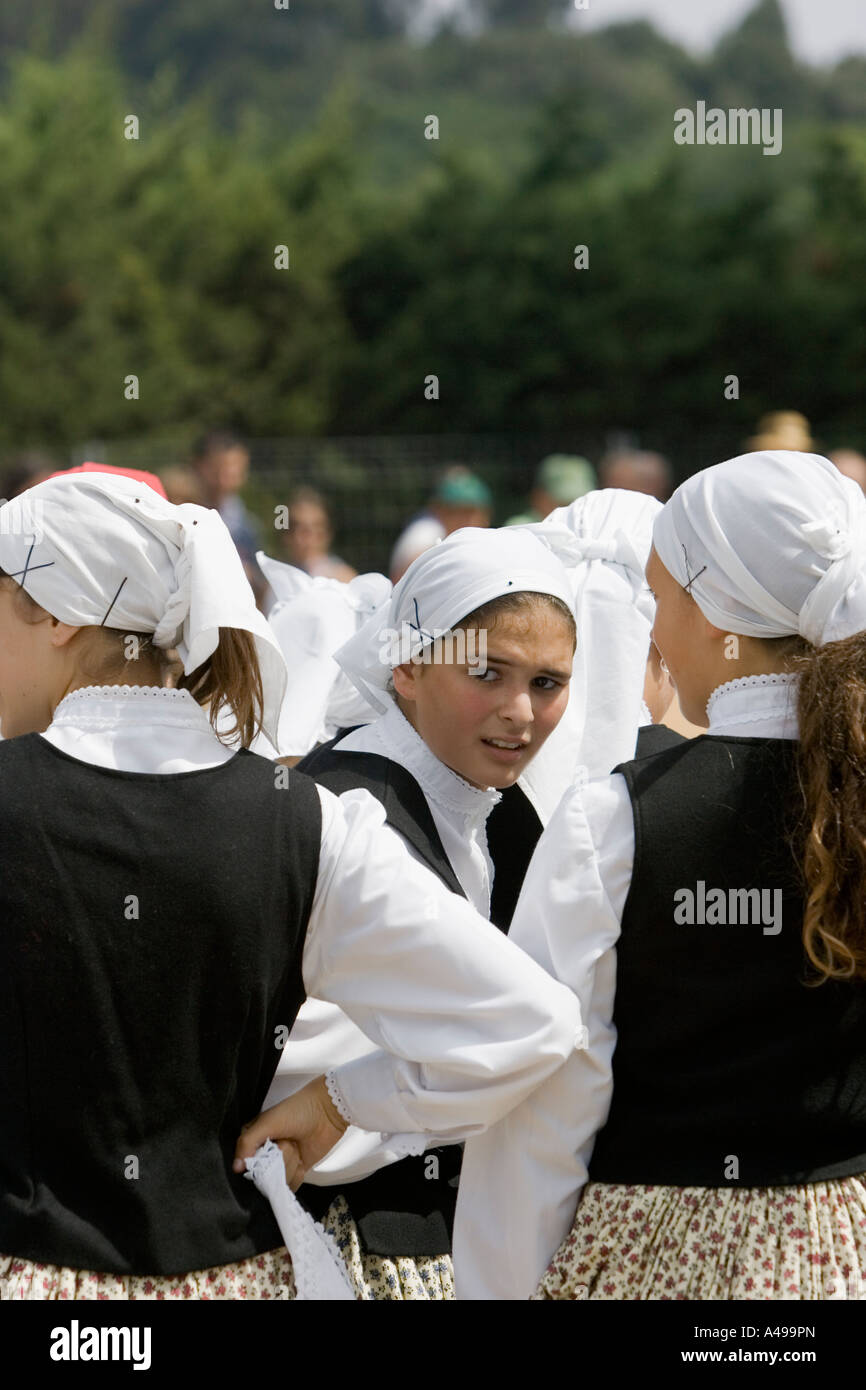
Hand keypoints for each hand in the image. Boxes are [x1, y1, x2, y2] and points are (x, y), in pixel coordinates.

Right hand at [233, 1077, 348, 1189]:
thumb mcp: (268, 1122)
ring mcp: (281, 1162)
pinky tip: (301, 1160)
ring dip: (289, 1165)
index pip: (244, 1162)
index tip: (265, 1154)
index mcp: (253, 1138)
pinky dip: (296, 1174)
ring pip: (277, 1181)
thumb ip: (247, 1142)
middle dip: (276, 1161)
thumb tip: (236, 1167)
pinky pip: (290, 1185)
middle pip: (262, 1175)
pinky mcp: (295, 1170)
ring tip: (296, 1147)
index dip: (255, 1163)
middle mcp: (264, 1153)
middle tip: (285, 1144)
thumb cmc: (298, 1110)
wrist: (328, 1112)